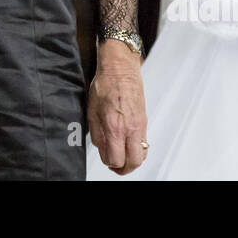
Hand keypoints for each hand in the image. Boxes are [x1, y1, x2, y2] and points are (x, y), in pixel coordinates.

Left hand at [87, 39, 147, 175]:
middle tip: (115, 166)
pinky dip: (137, 149)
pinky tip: (128, 145)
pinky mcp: (144, 121)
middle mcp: (130, 129)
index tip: (105, 159)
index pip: (116, 159)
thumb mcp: (92, 111)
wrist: (120, 69)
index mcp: (115, 127)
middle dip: (124, 169)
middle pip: (133, 162)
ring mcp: (140, 125)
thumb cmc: (105, 85)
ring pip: (142, 155)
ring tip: (122, 157)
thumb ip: (98, 135)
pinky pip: (144, 143)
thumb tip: (103, 150)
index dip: (109, 163)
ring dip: (132, 160)